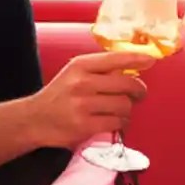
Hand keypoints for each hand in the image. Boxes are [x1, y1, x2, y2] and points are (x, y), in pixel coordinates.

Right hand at [33, 51, 153, 147]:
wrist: (34, 119)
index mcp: (80, 65)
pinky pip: (116, 122)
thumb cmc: (59, 95)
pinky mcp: (84, 125)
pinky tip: (115, 122)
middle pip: (127, 84)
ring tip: (121, 110)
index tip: (150, 61)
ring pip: (124, 105)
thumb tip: (133, 69)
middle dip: (139, 90)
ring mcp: (83, 105)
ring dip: (128, 110)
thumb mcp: (74, 74)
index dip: (137, 59)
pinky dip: (121, 124)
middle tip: (140, 94)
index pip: (116, 58)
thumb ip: (99, 70)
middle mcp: (82, 82)